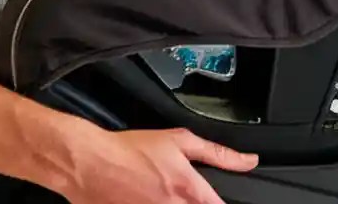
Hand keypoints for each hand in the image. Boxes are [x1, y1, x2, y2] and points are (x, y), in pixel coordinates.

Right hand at [55, 127, 258, 203]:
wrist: (89, 162)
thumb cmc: (128, 150)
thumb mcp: (178, 140)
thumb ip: (217, 153)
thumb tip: (249, 161)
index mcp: (189, 190)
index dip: (220, 203)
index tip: (212, 198)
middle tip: (179, 193)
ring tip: (158, 194)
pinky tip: (145, 199)